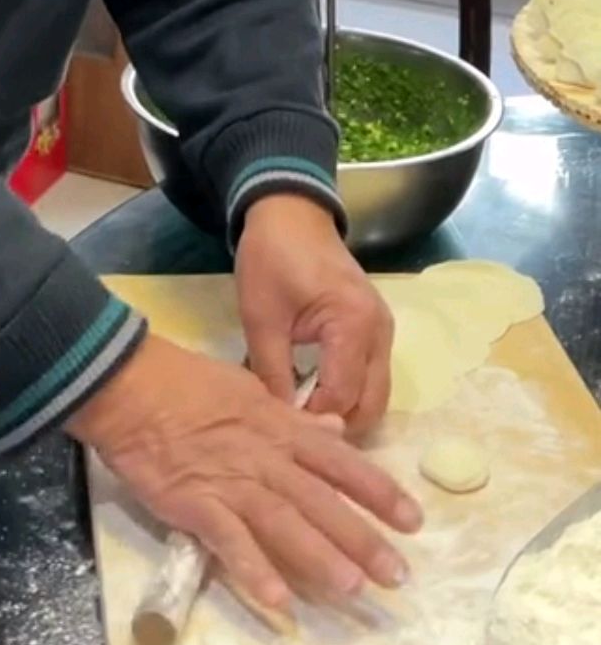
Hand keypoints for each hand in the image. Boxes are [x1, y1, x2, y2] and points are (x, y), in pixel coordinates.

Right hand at [67, 334, 420, 610]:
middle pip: (321, 500)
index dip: (377, 490)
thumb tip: (334, 428)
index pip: (339, 461)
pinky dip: (254, 570)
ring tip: (353, 588)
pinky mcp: (198, 502)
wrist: (131, 386)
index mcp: (279, 426)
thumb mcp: (247, 389)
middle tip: (397, 574)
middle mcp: (265, 456)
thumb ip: (293, 417)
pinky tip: (279, 601)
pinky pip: (230, 541)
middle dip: (361, 537)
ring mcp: (232, 480)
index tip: (413, 519)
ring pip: (285, 521)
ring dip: (320, 556)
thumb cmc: (187, 384)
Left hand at [235, 195, 393, 432]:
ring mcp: (384, 331)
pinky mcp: (377, 329)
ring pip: (376, 395)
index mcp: (354, 324)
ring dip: (346, 412)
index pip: (341, 396)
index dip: (311, 420)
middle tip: (296, 431)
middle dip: (336, 425)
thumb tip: (279, 422)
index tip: (279, 429)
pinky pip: (372, 376)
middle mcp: (380, 332)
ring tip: (304, 416)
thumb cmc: (272, 259)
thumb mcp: (261, 317)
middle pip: (370, 405)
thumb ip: (272, 372)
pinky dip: (351, 393)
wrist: (291, 214)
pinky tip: (316, 394)